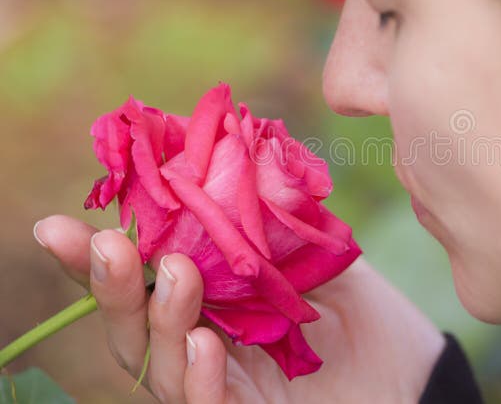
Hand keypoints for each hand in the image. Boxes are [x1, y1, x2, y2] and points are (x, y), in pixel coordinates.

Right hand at [34, 215, 445, 402]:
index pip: (138, 277)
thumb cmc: (355, 304)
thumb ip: (264, 216)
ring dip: (157, 320)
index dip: (94, 254)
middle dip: (112, 284)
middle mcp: (198, 340)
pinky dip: (198, 380)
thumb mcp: (311, 248)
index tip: (60, 223)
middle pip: (134, 323)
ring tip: (175, 275)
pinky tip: (203, 344)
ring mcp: (221, 384)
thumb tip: (226, 152)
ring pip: (159, 366)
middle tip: (107, 244)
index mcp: (203, 296)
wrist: (407, 364)